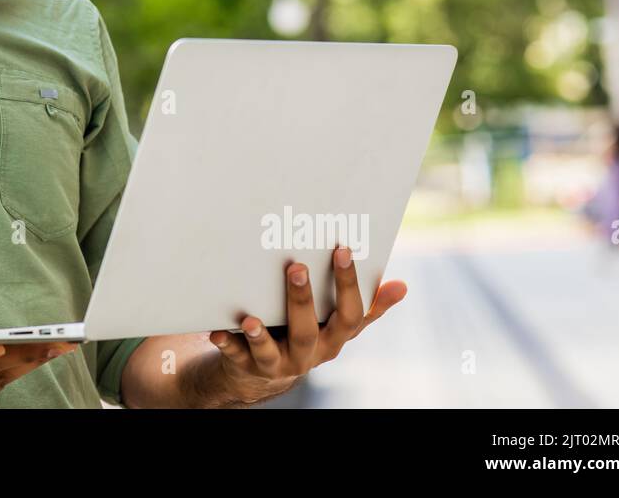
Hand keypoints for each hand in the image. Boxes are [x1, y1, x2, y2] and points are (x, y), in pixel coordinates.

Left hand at [199, 247, 405, 406]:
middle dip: (301, 300)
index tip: (342, 249)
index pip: (349, 314)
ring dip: (260, 335)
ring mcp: (277, 363)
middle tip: (295, 266)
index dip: (349, 283)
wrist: (265, 370)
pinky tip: (217, 331)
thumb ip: (368, 306)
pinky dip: (227, 344)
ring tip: (250, 319)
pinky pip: (236, 357)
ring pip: (270, 352)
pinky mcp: (247, 366)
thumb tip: (402, 286)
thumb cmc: (307, 331)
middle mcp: (309, 354)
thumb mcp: (337, 322)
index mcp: (334, 338)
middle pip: (308, 331)